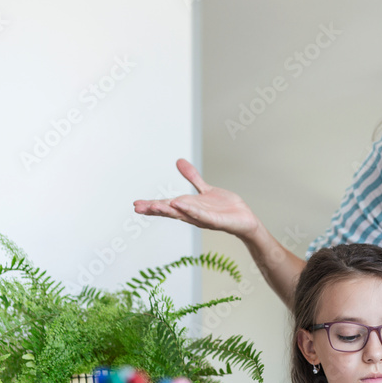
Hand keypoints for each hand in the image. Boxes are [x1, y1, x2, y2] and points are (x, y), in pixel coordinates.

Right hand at [133, 159, 258, 238]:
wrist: (245, 219)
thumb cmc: (226, 208)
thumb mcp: (206, 189)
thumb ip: (193, 177)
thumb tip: (179, 162)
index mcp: (189, 207)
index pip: (167, 206)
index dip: (152, 205)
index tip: (136, 204)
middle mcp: (193, 214)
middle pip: (171, 211)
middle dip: (155, 209)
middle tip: (138, 208)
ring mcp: (203, 218)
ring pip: (183, 214)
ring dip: (168, 210)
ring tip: (154, 206)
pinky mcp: (216, 221)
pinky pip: (201, 215)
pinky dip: (190, 210)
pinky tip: (179, 204)